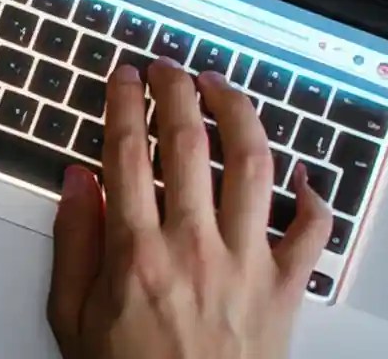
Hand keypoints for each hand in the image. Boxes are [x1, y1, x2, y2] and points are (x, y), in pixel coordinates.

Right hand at [47, 58, 332, 358]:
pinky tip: (303, 168)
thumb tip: (77, 181)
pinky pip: (314, 228)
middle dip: (176, 90)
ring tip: (224, 88)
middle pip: (188, 143)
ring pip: (252, 164)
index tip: (124, 78)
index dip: (125, 102)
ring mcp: (247, 264)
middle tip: (168, 67)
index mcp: (137, 253)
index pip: (128, 152)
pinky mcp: (286, 288)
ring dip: (239, 114)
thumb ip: (72, 243)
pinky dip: (315, 193)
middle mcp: (195, 248)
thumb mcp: (72, 320)